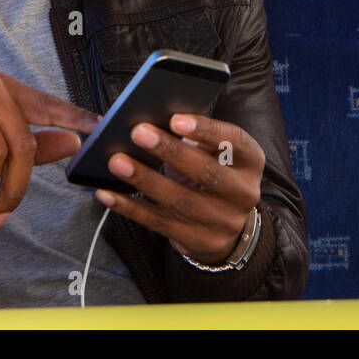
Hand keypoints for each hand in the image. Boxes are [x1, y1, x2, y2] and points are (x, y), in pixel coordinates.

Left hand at [97, 114, 264, 265]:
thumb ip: (193, 135)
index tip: (175, 118)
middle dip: (170, 151)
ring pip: (180, 200)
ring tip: (117, 161)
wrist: (226, 226)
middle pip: (207, 172)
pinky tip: (108, 193)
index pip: (234, 141)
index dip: (206, 130)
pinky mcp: (197, 240)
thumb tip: (151, 118)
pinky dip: (130, 208)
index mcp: (250, 161)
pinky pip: (159, 223)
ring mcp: (222, 220)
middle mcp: (242, 192)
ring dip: (145, 179)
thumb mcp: (214, 152)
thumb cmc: (213, 174)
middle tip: (138, 132)